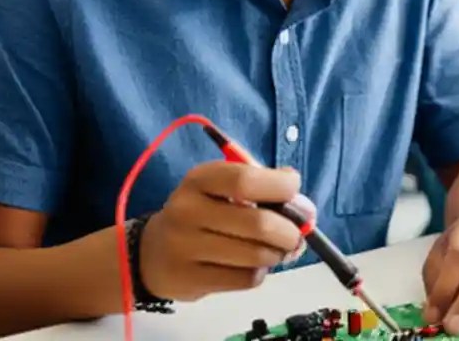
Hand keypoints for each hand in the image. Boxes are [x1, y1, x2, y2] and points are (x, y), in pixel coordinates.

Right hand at [139, 162, 311, 301]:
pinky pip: (245, 279)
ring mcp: (185, 247)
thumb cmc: (203, 213)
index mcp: (199, 179)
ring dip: (277, 254)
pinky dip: (259, 273)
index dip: (280, 185)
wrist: (153, 252)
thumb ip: (264, 190)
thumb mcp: (223, 189)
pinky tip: (252, 265)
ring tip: (276, 250)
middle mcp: (187, 210)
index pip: (246, 180)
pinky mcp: (190, 279)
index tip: (294, 190)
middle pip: (258, 223)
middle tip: (295, 235)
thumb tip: (305, 210)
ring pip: (256, 255)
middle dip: (289, 231)